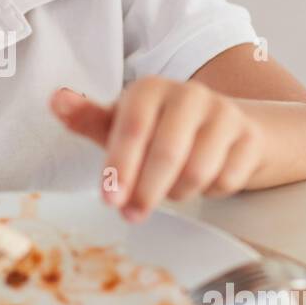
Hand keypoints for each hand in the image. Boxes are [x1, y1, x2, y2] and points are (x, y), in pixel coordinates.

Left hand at [50, 77, 263, 220]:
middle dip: (146, 192)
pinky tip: (204, 181)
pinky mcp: (250, 137)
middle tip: (131, 215)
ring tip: (169, 190)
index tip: (109, 199)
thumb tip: (55, 100)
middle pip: (167, 153)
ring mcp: (225, 114)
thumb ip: (90, 119)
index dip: (119, 166)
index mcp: (151, 89)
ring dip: (179, 193)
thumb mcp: (123, 124)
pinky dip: (210, 192)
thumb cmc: (163, 128)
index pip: (133, 128)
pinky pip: (226, 181)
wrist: (231, 126)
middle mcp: (189, 95)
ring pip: (198, 172)